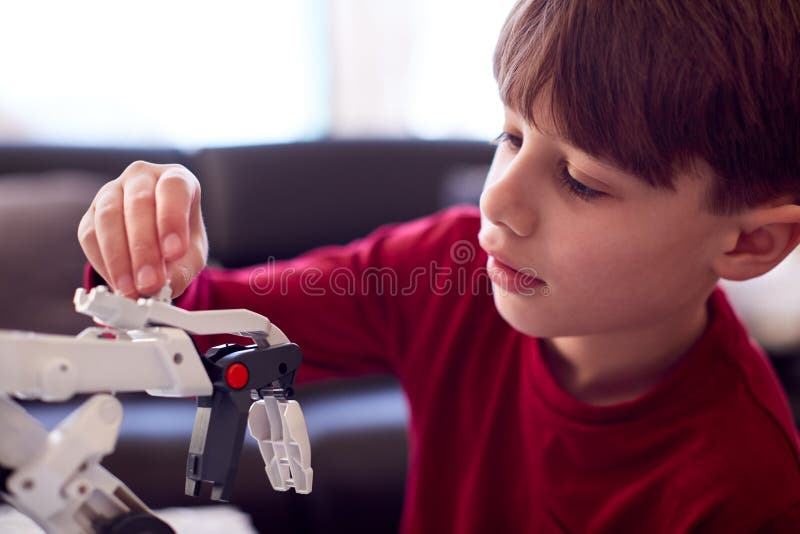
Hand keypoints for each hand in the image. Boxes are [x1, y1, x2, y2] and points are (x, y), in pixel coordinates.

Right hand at [78, 161, 207, 297]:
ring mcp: (112, 191)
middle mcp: (142, 177)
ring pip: (109, 217)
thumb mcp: (193, 255)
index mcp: (177, 178)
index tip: (174, 252)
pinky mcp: (91, 213)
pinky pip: (90, 235)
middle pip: (139, 203)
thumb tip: (161, 286)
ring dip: (119, 258)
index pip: (174, 187)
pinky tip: (118, 282)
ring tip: (132, 288)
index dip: (172, 219)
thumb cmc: (180, 240)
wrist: (158, 242)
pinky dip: (103, 262)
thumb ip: (182, 269)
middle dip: (144, 248)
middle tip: (150, 282)